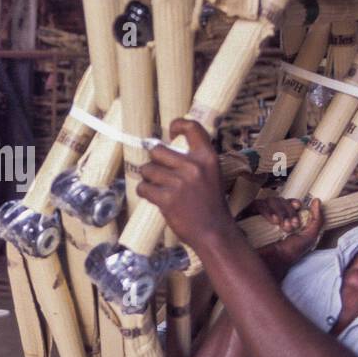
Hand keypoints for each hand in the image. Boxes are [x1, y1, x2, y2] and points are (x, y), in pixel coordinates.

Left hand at [137, 117, 233, 249]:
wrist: (214, 232)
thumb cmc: (210, 203)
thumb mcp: (211, 174)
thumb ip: (194, 160)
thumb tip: (163, 148)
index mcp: (208, 157)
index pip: (192, 127)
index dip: (178, 124)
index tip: (171, 132)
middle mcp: (194, 166)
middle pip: (157, 151)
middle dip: (154, 162)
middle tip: (160, 173)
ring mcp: (180, 183)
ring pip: (147, 169)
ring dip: (148, 179)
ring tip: (158, 188)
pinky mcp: (167, 199)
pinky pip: (144, 188)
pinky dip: (145, 192)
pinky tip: (155, 198)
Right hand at [250, 195, 322, 278]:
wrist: (273, 262)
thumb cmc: (289, 253)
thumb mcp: (309, 237)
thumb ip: (317, 219)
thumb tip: (316, 201)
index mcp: (284, 218)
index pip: (287, 202)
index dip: (292, 202)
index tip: (298, 206)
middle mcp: (271, 215)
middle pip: (280, 200)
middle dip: (287, 211)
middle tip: (289, 225)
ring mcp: (258, 215)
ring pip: (269, 200)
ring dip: (279, 211)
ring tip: (280, 224)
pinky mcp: (247, 216)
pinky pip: (257, 204)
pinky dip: (266, 210)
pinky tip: (271, 221)